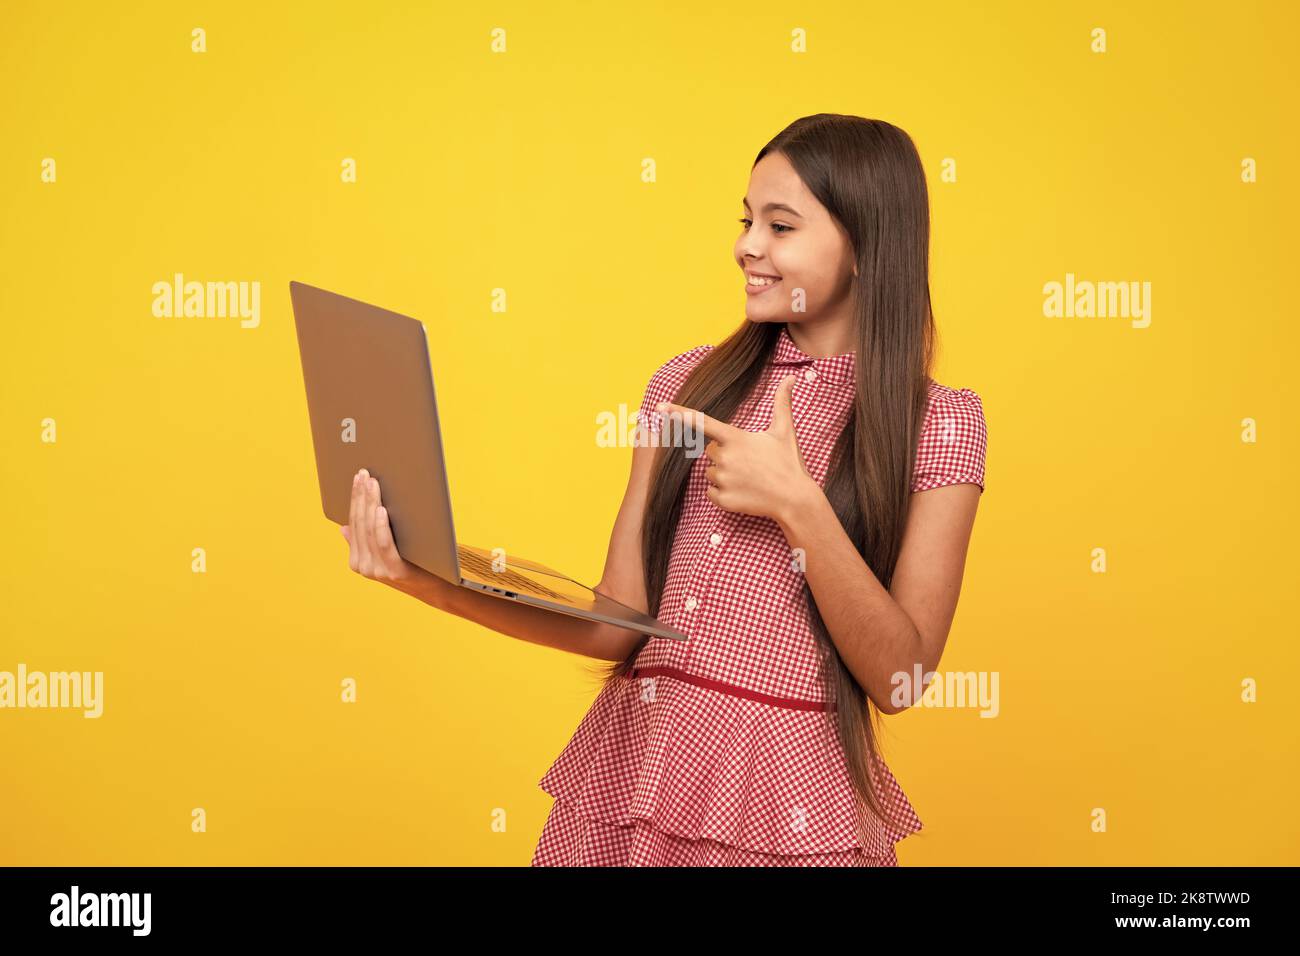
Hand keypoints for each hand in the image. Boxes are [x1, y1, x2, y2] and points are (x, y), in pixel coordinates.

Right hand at [341, 469, 445, 600]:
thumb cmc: (412, 563)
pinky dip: (381, 526)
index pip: (353, 522)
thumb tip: (344, 527)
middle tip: (364, 474)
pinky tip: (381, 509)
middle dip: (362, 496)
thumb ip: (364, 541)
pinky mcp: (394, 572)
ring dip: (370, 504)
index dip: (355, 499)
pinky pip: (384, 544)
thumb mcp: (385, 552)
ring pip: (370, 530)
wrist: (435, 588)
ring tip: (373, 484)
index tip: (358, 477)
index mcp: (357, 559)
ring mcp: (377, 570)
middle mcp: (364, 566)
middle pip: (361, 523)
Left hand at [657, 374, 819, 522]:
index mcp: (735, 438)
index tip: (660, 407)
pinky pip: (711, 492)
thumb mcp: (785, 431)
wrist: (795, 499)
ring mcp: (723, 480)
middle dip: (724, 455)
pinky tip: (743, 492)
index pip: (701, 422)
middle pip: (709, 452)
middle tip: (748, 462)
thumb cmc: (789, 463)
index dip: (679, 413)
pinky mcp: (723, 500)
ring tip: (748, 478)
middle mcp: (724, 457)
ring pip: (709, 473)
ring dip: (723, 475)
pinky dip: (723, 493)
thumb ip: (782, 402)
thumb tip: (791, 378)